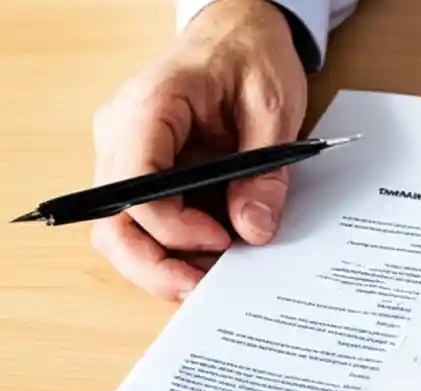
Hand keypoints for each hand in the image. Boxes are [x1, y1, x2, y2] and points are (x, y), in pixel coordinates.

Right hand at [90, 0, 306, 299]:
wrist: (240, 34)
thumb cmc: (251, 57)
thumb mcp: (273, 107)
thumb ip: (264, 170)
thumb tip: (254, 229)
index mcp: (149, 108)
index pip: (132, 183)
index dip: (172, 226)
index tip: (222, 240)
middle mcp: (123, 136)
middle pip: (112, 221)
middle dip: (155, 266)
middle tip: (207, 290)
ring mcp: (129, 156)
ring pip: (123, 231)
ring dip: (166, 264)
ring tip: (218, 279)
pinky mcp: (147, 173)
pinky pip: (146, 223)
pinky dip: (177, 249)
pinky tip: (215, 261)